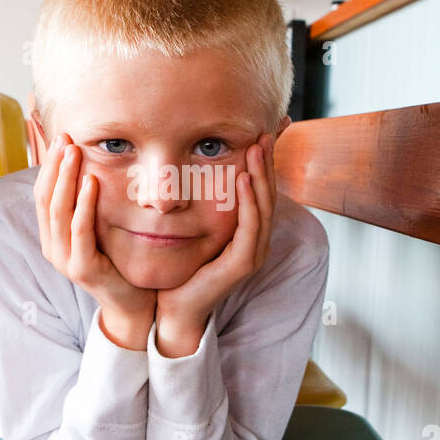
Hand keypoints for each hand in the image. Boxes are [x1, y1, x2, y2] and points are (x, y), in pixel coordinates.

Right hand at [34, 132, 156, 348]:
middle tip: (66, 137)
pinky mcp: (81, 268)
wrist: (133, 302)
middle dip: (54, 165)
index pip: (42, 192)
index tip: (60, 135)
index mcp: (52, 234)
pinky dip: (83, 204)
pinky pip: (79, 230)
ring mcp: (63, 258)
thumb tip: (90, 164)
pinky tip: (91, 181)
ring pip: (57, 211)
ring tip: (74, 152)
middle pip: (45, 197)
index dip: (48, 163)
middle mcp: (52, 246)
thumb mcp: (100, 226)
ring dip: (65, 178)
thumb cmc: (118, 260)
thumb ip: (90, 202)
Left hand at [154, 132, 277, 355]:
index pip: (261, 190)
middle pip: (267, 194)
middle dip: (267, 162)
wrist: (172, 308)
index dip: (264, 162)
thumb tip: (191, 168)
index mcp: (247, 232)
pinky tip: (244, 181)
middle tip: (266, 131)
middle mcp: (255, 241)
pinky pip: (249, 228)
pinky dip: (249, 203)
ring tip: (257, 148)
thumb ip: (198, 202)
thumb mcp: (192, 226)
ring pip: (263, 207)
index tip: (263, 131)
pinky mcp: (242, 265)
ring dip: (261, 176)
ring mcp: (252, 254)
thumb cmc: (181, 267)